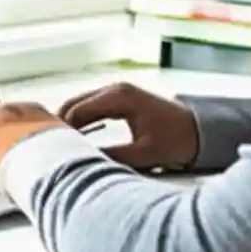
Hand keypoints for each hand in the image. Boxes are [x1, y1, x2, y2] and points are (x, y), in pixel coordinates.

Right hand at [57, 82, 198, 169]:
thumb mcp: (144, 154)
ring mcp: (118, 92)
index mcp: (120, 97)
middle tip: (49, 149)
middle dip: (60, 125)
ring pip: (80, 105)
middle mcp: (115, 89)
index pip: (78, 110)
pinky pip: (91, 107)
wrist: (201, 131)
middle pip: (74, 104)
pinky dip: (81, 121)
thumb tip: (84, 162)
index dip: (62, 130)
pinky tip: (76, 139)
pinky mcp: (121, 99)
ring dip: (69, 123)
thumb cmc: (176, 140)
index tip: (52, 150)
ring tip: (60, 147)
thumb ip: (113, 156)